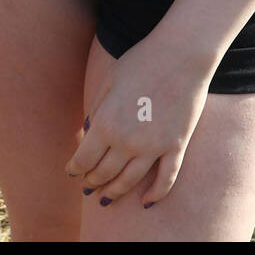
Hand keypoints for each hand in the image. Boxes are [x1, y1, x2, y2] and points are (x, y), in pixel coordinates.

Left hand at [65, 33, 213, 206]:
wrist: (182, 52)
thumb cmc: (142, 60)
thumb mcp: (110, 79)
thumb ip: (97, 108)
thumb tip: (88, 131)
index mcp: (107, 122)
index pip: (84, 158)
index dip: (75, 168)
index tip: (72, 171)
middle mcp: (127, 141)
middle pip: (104, 173)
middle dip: (92, 181)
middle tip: (87, 185)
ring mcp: (154, 147)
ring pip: (130, 182)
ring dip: (115, 192)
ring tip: (107, 197)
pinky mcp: (176, 146)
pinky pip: (166, 180)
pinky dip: (155, 195)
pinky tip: (145, 202)